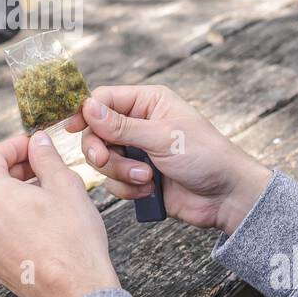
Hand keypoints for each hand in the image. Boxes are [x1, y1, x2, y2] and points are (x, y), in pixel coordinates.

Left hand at [0, 132, 120, 296]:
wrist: (76, 292)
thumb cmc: (73, 241)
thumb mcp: (65, 185)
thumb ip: (46, 156)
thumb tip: (38, 141)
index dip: (14, 146)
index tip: (32, 146)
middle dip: (15, 170)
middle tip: (43, 169)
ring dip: (14, 196)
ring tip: (45, 197)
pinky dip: (12, 220)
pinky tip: (39, 224)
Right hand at [63, 85, 272, 233]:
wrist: (226, 197)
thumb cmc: (205, 157)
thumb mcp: (162, 137)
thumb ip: (121, 125)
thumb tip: (88, 108)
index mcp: (147, 102)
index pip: (103, 99)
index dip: (85, 113)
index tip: (71, 128)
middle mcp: (139, 124)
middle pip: (96, 132)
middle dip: (102, 151)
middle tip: (105, 160)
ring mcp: (137, 152)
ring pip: (102, 160)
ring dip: (120, 173)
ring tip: (147, 179)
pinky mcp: (137, 178)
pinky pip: (113, 182)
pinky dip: (128, 189)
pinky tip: (150, 190)